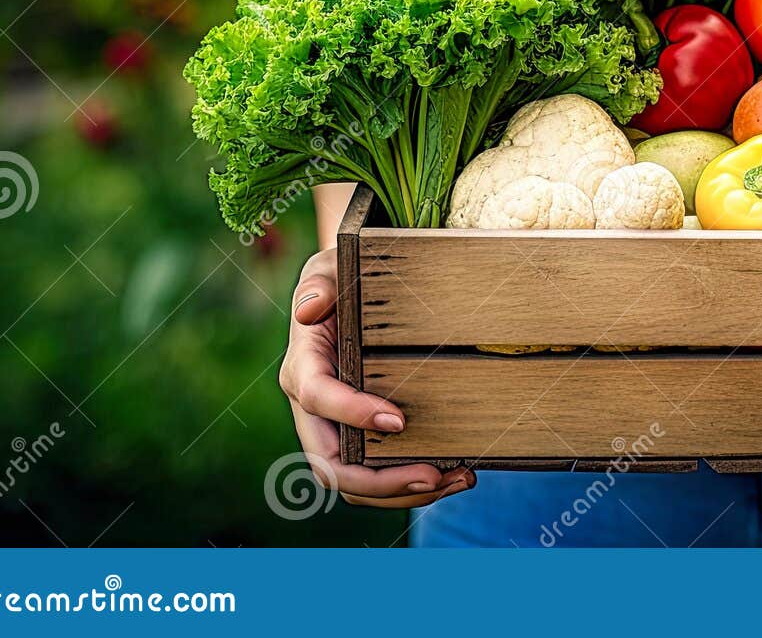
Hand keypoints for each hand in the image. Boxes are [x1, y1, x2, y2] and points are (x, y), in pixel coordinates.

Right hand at [280, 247, 475, 507]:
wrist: (353, 293)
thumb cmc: (342, 278)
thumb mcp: (328, 270)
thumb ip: (320, 285)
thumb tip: (309, 310)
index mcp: (302, 367)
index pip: (317, 398)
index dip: (353, 413)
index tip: (399, 420)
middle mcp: (312, 409)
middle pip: (331, 464)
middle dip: (380, 480)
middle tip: (433, 475)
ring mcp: (335, 428)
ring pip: (356, 481)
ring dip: (405, 492)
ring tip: (459, 478)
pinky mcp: (360, 436)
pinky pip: (377, 473)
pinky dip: (412, 482)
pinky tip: (455, 473)